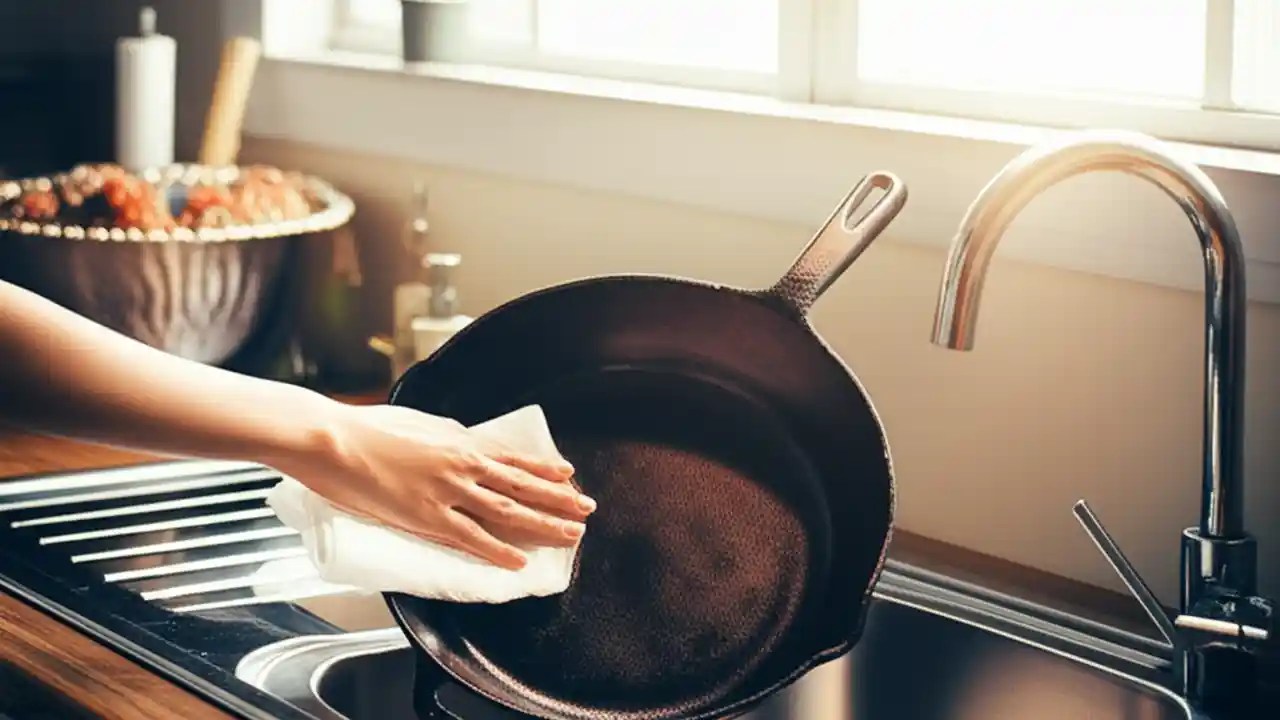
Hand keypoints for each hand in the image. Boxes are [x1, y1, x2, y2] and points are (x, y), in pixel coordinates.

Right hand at [280, 403, 595, 569]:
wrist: (333, 439)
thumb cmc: (369, 428)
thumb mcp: (420, 423)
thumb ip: (446, 435)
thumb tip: (464, 439)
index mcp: (460, 441)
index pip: (515, 458)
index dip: (545, 470)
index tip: (570, 479)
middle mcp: (462, 464)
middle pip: (522, 485)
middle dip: (559, 500)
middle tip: (588, 511)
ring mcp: (447, 491)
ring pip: (507, 511)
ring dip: (543, 524)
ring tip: (570, 536)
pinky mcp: (426, 516)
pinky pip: (471, 537)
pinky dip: (498, 550)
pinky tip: (520, 560)